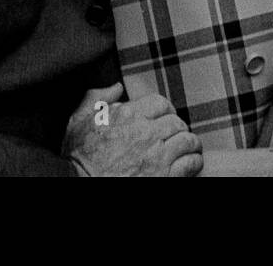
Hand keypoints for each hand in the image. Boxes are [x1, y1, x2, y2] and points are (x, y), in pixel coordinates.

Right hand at [62, 83, 202, 176]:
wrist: (78, 185)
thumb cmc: (78, 159)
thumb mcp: (78, 121)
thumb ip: (96, 98)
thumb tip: (116, 87)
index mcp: (128, 116)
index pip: (160, 103)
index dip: (165, 109)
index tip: (165, 116)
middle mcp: (146, 133)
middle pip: (176, 121)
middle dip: (178, 126)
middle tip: (176, 133)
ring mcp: (157, 156)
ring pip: (187, 141)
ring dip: (190, 143)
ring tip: (188, 147)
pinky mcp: (164, 177)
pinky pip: (190, 164)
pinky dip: (194, 162)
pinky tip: (191, 163)